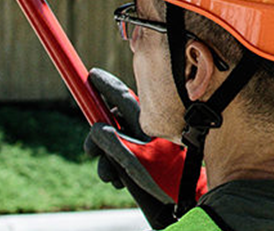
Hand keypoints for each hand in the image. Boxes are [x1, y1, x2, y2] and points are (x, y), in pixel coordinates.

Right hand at [84, 68, 180, 228]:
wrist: (184, 198)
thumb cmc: (165, 176)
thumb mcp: (135, 159)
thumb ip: (113, 142)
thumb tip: (95, 129)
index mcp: (146, 122)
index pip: (122, 97)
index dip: (105, 86)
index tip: (91, 75)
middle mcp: (145, 130)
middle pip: (114, 122)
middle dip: (98, 137)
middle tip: (89, 151)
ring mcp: (145, 146)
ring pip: (115, 143)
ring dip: (106, 159)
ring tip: (110, 175)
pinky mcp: (145, 162)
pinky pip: (123, 159)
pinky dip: (116, 169)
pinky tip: (120, 181)